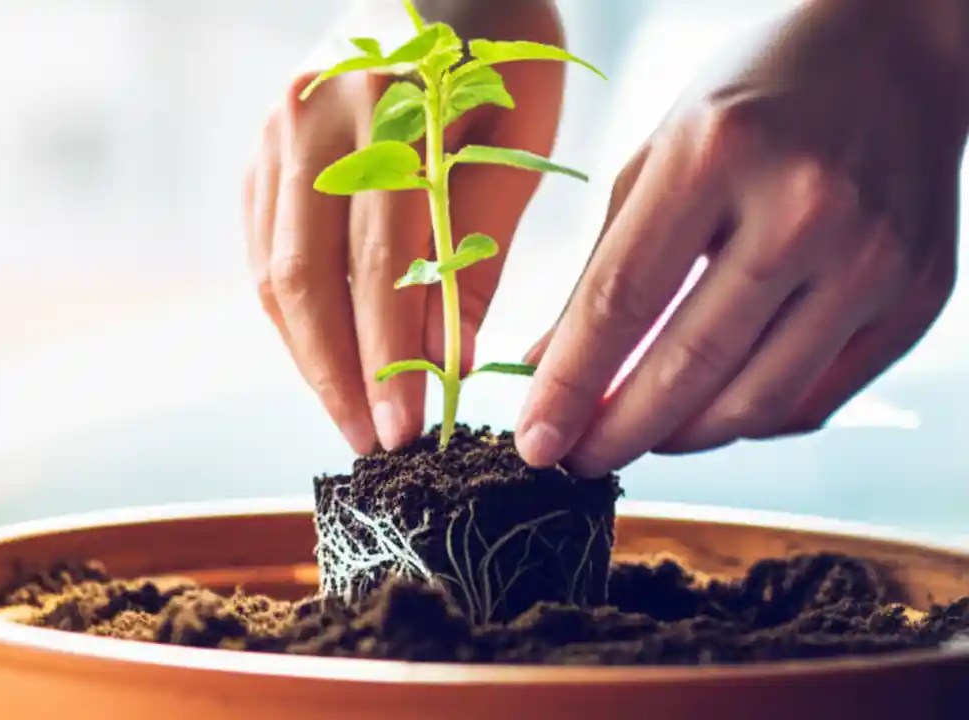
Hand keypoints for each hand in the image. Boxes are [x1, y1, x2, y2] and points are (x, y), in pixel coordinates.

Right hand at [245, 1, 567, 452]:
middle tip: (370, 443)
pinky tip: (324, 356)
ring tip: (348, 414)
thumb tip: (446, 360)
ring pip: (271, 272)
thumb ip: (477, 247)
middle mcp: (314, 118)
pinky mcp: (259, 150)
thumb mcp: (516, 138)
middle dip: (337, 374)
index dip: (388, 355)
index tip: (408, 429)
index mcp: (392, 108)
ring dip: (307, 355)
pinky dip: (291, 314)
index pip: (380, 260)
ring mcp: (275, 132)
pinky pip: (262, 250)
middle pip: (305, 277)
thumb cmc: (499, 53)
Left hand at [516, 0, 968, 475]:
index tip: (534, 440)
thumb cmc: (756, 99)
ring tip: (636, 437)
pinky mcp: (917, 298)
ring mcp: (872, 258)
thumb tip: (546, 363)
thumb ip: (602, 267)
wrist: (895, 55)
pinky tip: (709, 412)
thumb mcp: (659, 156)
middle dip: (617, 432)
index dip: (569, 384)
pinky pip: (814, 399)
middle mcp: (805, 207)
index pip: (622, 301)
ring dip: (680, 439)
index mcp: (717, 154)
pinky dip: (748, 422)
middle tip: (576, 459)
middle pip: (689, 365)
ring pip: (755, 402)